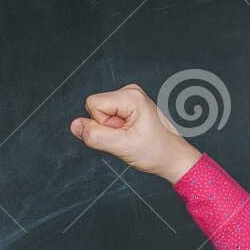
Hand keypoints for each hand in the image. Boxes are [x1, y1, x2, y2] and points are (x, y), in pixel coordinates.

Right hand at [70, 84, 201, 182]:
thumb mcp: (123, 147)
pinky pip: (108, 116)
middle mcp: (130, 91)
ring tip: (131, 136)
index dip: (101, 124)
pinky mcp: (128, 106)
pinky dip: (116, 129)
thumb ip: (96, 136)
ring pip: (100, 113)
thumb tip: (75, 125)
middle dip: (107, 127)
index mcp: (131, 96)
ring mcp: (129, 97)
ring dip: (112, 130)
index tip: (122, 134)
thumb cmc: (156, 152)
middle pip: (96, 107)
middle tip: (128, 137)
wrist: (174, 158)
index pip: (93, 104)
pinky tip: (131, 134)